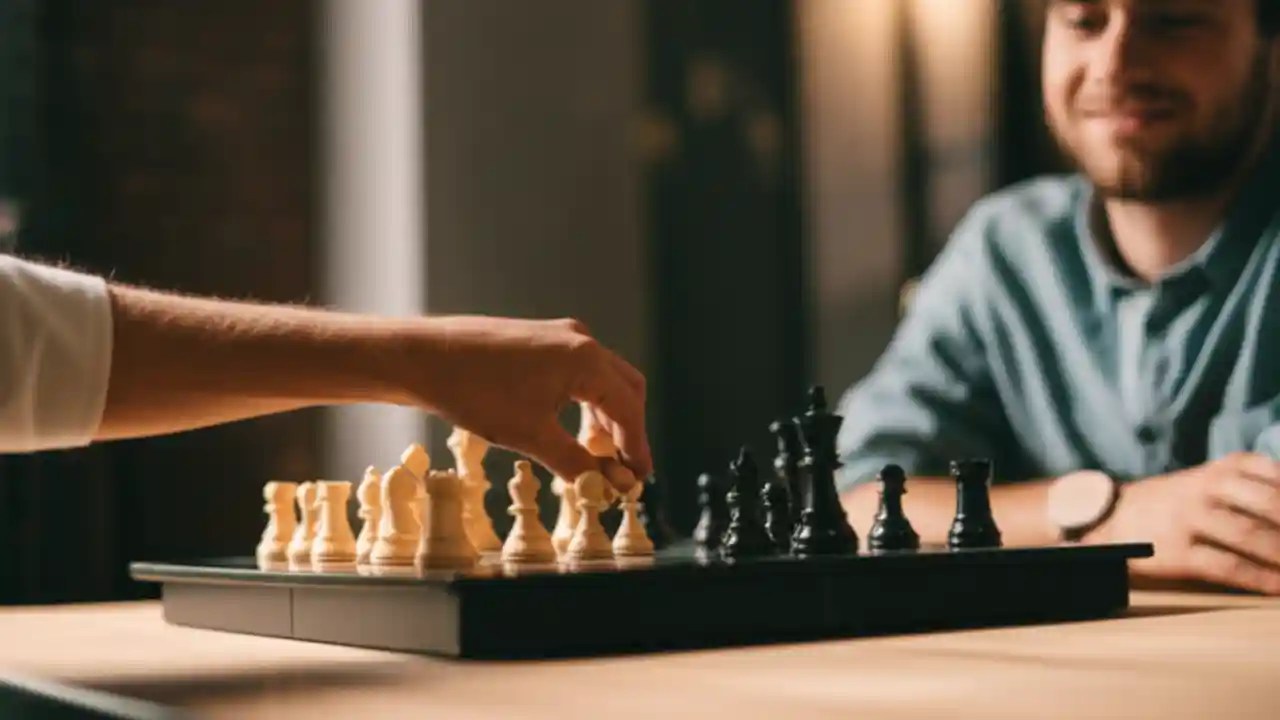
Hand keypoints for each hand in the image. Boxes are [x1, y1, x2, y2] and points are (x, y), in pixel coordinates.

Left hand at [409, 316, 650, 486]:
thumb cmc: (475, 392)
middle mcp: (580, 340)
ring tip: (596, 456)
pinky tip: (571, 429)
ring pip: (604, 380)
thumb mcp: (530, 436)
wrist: (424, 357)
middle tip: (622, 470)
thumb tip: (609, 485)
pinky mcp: (541, 339)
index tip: (639, 480)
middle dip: (628, 431)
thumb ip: (577, 463)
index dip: (636, 448)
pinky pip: (581, 372)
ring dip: (607, 418)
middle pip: (626, 389)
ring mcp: (560, 336)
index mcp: (585, 359)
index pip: (629, 409)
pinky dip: (586, 403)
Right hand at [1089, 453, 1279, 593]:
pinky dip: (1260, 579)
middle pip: (1271, 504)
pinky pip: (1226, 566)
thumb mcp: (1216, 480)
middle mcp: (1207, 487)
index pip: (1278, 476)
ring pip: (1251, 535)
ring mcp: (1190, 518)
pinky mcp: (1177, 552)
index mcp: (1224, 467)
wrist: (1114, 517)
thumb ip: (1259, 488)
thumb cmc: (1181, 503)